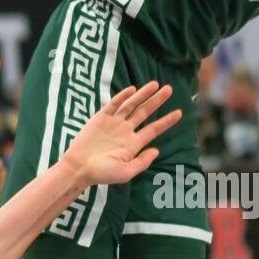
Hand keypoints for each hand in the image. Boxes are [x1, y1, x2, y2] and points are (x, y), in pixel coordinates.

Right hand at [66, 81, 181, 187]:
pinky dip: (122, 97)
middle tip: (170, 89)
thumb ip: (142, 162)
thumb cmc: (102, 173)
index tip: (179, 113)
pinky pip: (114, 105)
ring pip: (131, 105)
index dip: (166, 121)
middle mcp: (125, 131)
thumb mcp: (126, 173)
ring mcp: (113, 123)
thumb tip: (157, 150)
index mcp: (133, 144)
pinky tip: (132, 89)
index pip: (153, 129)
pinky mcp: (100, 118)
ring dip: (143, 94)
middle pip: (145, 112)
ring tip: (156, 84)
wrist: (79, 168)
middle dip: (157, 101)